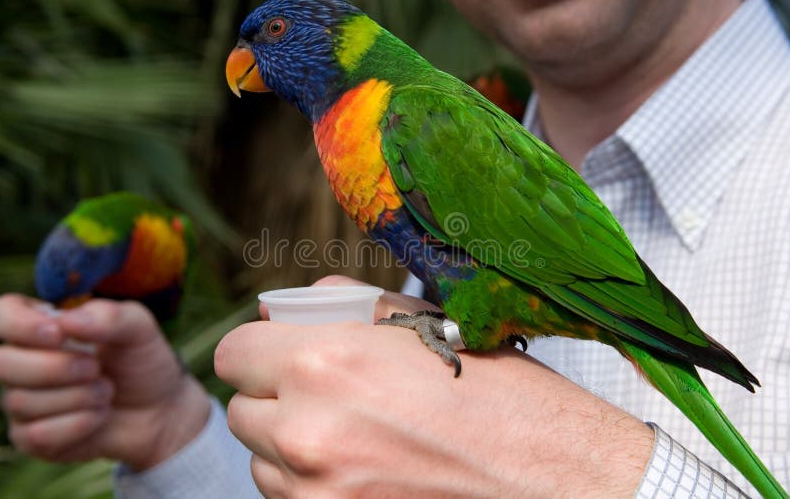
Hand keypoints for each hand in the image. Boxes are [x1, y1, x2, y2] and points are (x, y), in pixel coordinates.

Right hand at [0, 294, 209, 469]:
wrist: (159, 410)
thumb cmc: (141, 362)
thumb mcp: (139, 329)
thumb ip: (109, 316)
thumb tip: (66, 321)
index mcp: (42, 327)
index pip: (1, 315)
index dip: (19, 324)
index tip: (57, 333)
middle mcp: (22, 362)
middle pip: (1, 363)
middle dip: (57, 367)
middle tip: (96, 368)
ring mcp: (22, 402)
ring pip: (21, 401)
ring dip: (79, 396)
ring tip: (106, 391)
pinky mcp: (31, 438)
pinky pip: (39, 434)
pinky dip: (80, 423)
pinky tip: (98, 416)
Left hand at [217, 276, 653, 497]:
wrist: (556, 478)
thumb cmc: (500, 394)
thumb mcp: (422, 322)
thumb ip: (336, 308)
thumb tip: (278, 310)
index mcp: (326, 362)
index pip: (233, 353)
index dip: (260, 350)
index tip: (281, 354)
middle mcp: (307, 431)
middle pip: (240, 410)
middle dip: (275, 398)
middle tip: (328, 395)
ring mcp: (316, 493)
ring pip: (261, 462)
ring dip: (290, 446)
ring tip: (356, 436)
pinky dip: (311, 485)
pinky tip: (364, 470)